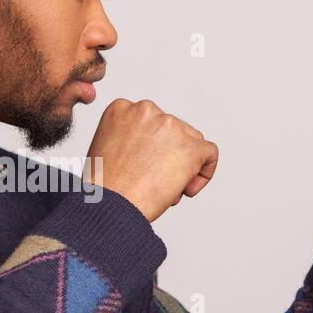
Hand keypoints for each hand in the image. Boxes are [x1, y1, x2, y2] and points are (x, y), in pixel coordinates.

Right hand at [83, 98, 217, 222]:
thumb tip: (153, 150)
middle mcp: (147, 111)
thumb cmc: (103, 186)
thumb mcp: (106, 148)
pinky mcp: (191, 147)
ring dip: (183, 165)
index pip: (150, 122)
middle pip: (172, 131)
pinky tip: (187, 189)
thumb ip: (129, 139)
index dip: (150, 147)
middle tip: (153, 182)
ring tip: (165, 189)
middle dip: (167, 156)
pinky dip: (204, 172)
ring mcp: (171, 126)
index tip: (142, 167)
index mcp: (122, 108)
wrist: (108, 203)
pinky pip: (210, 153)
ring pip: (191, 142)